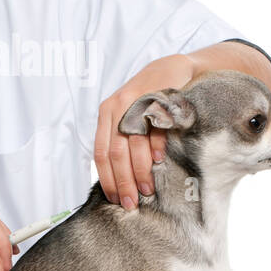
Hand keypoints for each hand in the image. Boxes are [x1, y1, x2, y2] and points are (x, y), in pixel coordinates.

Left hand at [95, 54, 194, 209]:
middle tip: (131, 202)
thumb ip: (120, 139)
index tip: (115, 198)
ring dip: (141, 171)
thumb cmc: (146, 98)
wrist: (170, 68)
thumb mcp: (127, 115)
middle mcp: (117, 108)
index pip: (101, 153)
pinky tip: (158, 163)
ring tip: (146, 189)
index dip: (107, 179)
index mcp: (106, 114)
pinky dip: (156, 149)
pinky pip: (155, 130)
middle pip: (116, 153)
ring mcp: (137, 103)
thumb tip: (119, 178)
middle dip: (123, 181)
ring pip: (134, 145)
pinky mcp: (157, 100)